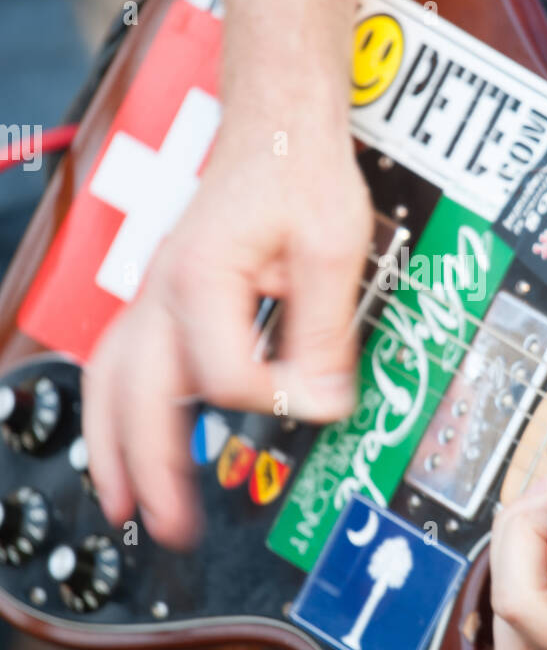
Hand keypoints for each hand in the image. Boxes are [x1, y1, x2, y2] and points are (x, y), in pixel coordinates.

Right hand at [83, 108, 371, 548]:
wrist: (276, 124)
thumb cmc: (299, 169)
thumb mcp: (335, 248)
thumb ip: (324, 333)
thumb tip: (322, 403)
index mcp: (204, 278)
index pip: (227, 377)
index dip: (276, 399)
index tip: (319, 398)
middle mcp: (164, 290)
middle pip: (135, 396)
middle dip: (147, 468)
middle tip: (169, 526)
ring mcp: (154, 292)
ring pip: (108, 381)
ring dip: (111, 446)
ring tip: (122, 502)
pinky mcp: (162, 294)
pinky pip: (118, 360)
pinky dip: (114, 409)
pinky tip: (123, 438)